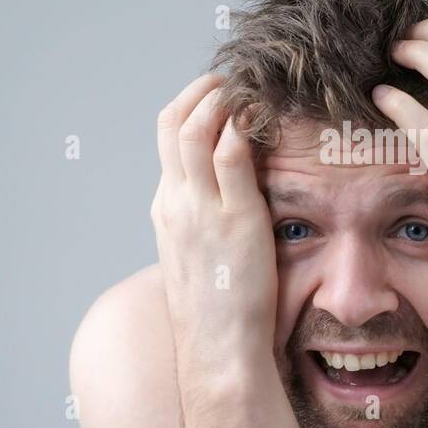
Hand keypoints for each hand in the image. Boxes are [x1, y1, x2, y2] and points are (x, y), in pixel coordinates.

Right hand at [151, 74, 277, 373]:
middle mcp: (175, 200)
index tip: (215, 96)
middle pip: (171, 123)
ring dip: (220, 98)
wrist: (217, 347)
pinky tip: (261, 116)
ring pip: (195, 128)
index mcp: (166, 208)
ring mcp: (200, 206)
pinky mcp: (234, 216)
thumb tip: (231, 206)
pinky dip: (242, 124)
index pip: (165, 140)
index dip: (188, 108)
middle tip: (229, 79)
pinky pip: (231, 153)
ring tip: (246, 88)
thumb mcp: (200, 258)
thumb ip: (207, 224)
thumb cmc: (217, 311)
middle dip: (199, 91)